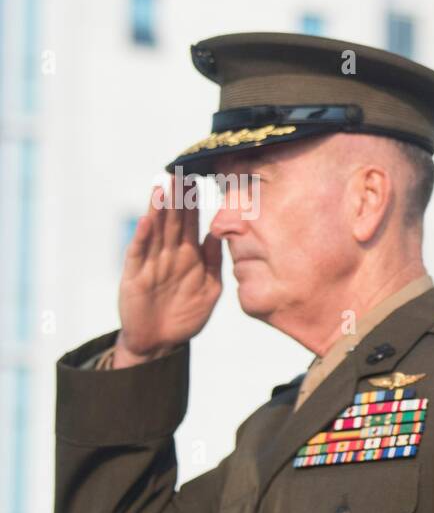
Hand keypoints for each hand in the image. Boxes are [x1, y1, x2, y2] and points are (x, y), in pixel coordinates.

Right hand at [115, 173, 222, 367]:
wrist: (161, 341)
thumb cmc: (188, 314)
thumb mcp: (210, 288)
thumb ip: (214, 261)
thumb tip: (219, 233)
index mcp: (189, 255)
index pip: (191, 222)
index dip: (194, 202)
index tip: (200, 178)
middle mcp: (169, 254)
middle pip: (173, 220)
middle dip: (177, 197)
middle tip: (182, 171)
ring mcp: (151, 262)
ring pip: (156, 231)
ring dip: (159, 209)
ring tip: (163, 186)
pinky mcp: (135, 275)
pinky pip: (140, 252)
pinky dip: (144, 236)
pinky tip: (149, 218)